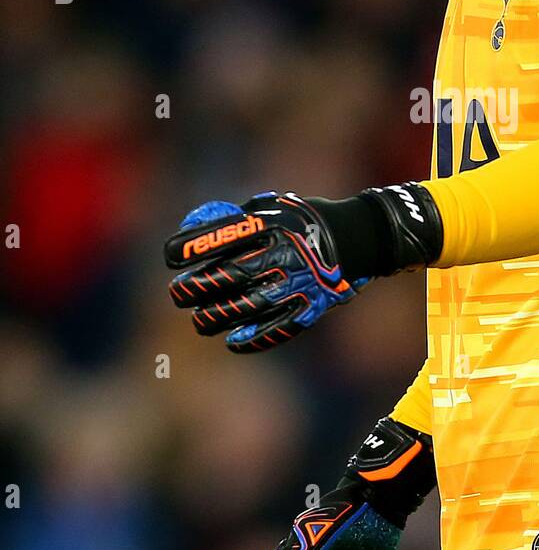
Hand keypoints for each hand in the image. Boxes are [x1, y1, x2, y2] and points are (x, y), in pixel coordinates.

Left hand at [164, 192, 367, 353]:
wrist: (357, 239)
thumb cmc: (301, 221)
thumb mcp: (271, 207)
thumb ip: (234, 219)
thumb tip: (190, 232)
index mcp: (272, 223)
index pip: (221, 236)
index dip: (189, 246)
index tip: (171, 255)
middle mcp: (284, 253)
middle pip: (229, 275)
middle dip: (195, 287)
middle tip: (178, 293)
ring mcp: (299, 283)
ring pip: (248, 307)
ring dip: (216, 317)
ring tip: (199, 321)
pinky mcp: (312, 307)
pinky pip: (277, 329)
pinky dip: (253, 339)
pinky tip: (233, 342)